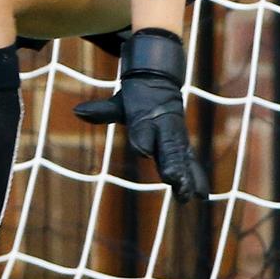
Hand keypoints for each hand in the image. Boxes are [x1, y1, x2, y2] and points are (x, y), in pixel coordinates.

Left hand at [72, 29, 207, 202]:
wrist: (161, 83)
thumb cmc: (136, 97)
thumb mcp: (119, 102)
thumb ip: (102, 110)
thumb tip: (77, 111)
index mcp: (145, 116)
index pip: (142, 129)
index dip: (142, 138)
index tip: (142, 150)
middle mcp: (164, 128)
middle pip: (167, 148)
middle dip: (171, 164)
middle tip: (172, 180)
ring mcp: (176, 138)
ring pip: (181, 159)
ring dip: (186, 178)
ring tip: (187, 196)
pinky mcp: (183, 147)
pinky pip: (191, 163)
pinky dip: (196, 178)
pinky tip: (201, 196)